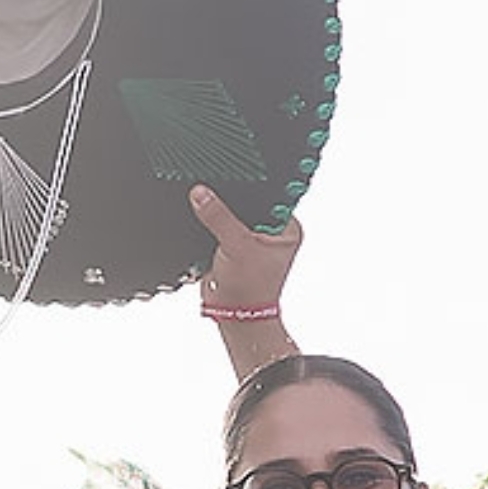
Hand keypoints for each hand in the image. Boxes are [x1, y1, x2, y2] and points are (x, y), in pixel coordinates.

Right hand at [190, 185, 301, 316]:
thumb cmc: (250, 290)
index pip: (270, 195)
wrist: (233, 315)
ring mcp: (251, 240)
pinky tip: (203, 217)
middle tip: (216, 188)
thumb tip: (201, 193)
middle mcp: (272, 232)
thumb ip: (219, 217)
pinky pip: (221, 226)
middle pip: (250, 204)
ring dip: (220, 213)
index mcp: (286, 229)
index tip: (233, 172)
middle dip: (232, 200)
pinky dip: (212, 224)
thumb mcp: (236, 246)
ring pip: (233, 215)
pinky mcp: (233, 247)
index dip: (252, 184)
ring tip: (207, 203)